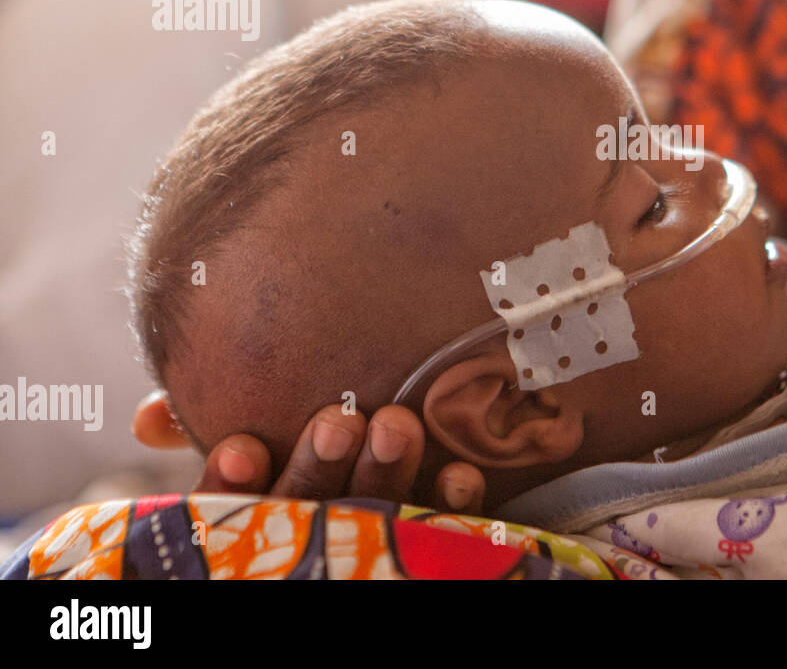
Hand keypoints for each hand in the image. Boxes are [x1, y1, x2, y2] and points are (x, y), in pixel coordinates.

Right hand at [132, 390, 486, 512]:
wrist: (373, 529)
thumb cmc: (295, 462)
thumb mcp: (245, 451)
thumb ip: (202, 421)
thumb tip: (149, 415)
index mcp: (258, 515)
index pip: (231, 509)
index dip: (232, 483)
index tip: (242, 446)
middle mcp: (311, 537)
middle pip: (309, 511)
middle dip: (320, 468)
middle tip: (339, 420)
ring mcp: (369, 546)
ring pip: (376, 516)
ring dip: (387, 472)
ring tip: (396, 423)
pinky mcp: (425, 545)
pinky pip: (443, 532)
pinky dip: (453, 503)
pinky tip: (463, 472)